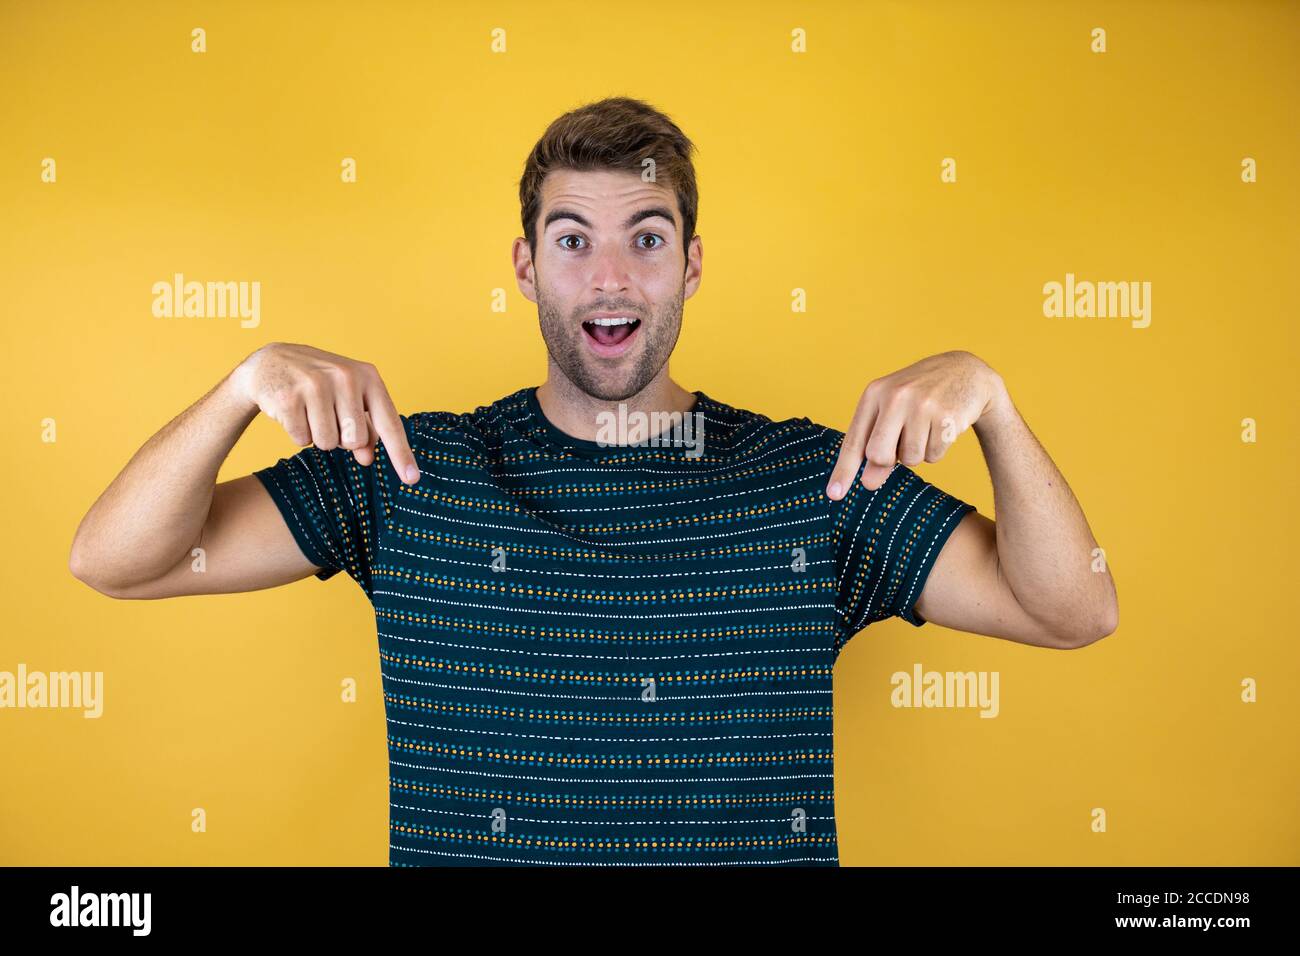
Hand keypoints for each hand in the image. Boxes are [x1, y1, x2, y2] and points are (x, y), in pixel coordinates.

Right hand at [231, 342, 420, 484]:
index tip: (413, 480)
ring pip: (327, 443)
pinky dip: (298, 433)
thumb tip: (368, 458)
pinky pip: (302, 440)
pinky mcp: (288, 397)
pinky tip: (293, 411)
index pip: (389, 423)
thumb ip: (366, 428)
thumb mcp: (350, 399)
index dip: (401, 454)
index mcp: (368, 377)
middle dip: (341, 438)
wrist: (271, 362)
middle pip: (355, 440)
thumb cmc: (320, 384)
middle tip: (329, 415)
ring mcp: (315, 385)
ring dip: (318, 436)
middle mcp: (345, 377)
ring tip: (310, 411)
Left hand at [826, 350, 1005, 497]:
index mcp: (874, 393)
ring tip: (925, 427)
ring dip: (918, 453)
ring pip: (910, 460)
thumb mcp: (892, 413)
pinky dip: (937, 449)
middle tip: (900, 447)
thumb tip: (868, 483)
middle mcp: (895, 397)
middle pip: (879, 455)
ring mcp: (922, 406)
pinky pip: (934, 456)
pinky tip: (941, 426)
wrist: (965, 372)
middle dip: (888, 462)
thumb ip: (877, 445)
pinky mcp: (946, 417)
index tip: (833, 495)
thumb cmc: (919, 397)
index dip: (844, 470)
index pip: (854, 441)